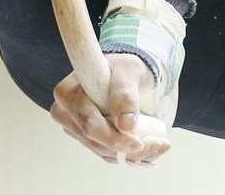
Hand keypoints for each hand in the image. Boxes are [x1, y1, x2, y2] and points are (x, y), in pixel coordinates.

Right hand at [48, 52, 171, 166]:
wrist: (122, 76)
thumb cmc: (122, 69)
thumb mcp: (127, 72)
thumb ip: (125, 94)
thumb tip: (126, 125)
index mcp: (68, 93)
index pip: (89, 123)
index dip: (113, 137)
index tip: (138, 142)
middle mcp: (65, 113)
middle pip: (94, 141)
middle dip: (126, 148)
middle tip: (158, 145)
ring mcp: (73, 128)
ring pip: (101, 151)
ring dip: (131, 153)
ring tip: (158, 145)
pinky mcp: (85, 138)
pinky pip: (106, 153)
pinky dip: (128, 154)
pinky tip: (150, 148)